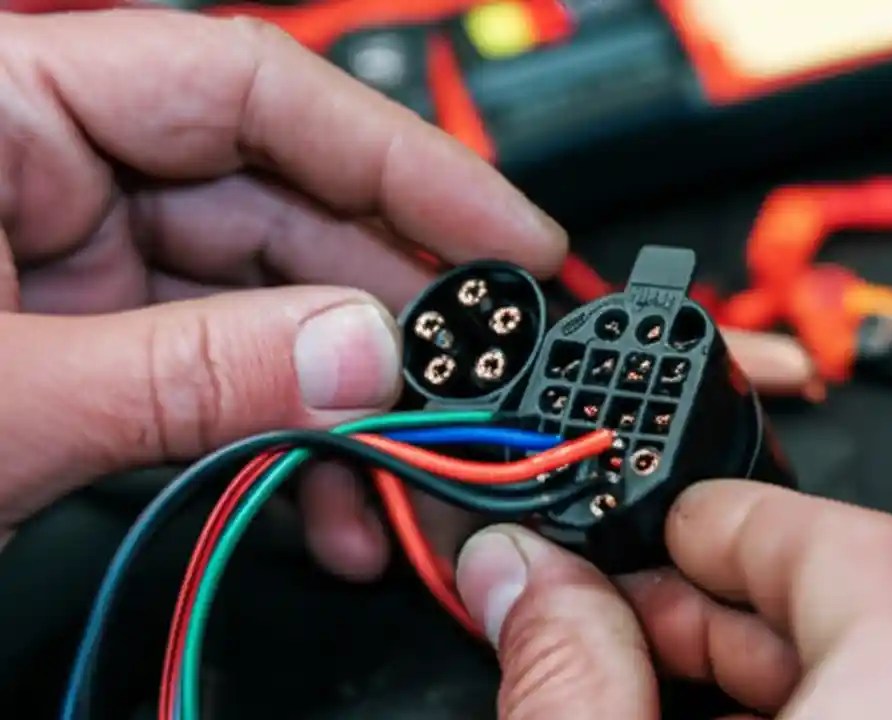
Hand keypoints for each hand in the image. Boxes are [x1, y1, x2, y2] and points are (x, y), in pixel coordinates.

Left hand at [0, 9, 816, 572]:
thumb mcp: (3, 400)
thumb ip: (195, 371)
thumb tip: (368, 356)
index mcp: (16, 102)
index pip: (268, 87)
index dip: (415, 164)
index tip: (517, 247)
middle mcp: (63, 161)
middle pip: (295, 210)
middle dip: (407, 321)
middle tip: (508, 393)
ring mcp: (74, 248)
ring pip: (273, 305)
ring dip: (359, 404)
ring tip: (422, 483)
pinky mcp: (84, 330)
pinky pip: (224, 363)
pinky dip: (285, 434)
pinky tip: (329, 501)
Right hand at [454, 481, 891, 718]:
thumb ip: (566, 678)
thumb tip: (524, 585)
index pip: (838, 536)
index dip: (721, 514)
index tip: (650, 525)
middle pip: (859, 607)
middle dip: (715, 606)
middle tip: (616, 618)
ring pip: (882, 680)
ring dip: (756, 682)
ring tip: (643, 701)